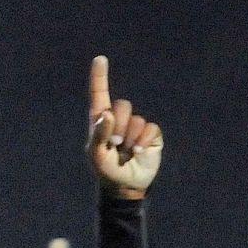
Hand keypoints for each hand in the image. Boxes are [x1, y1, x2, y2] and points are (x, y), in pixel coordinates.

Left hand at [87, 55, 162, 198]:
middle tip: (115, 145)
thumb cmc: (106, 171)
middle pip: (122, 106)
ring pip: (136, 120)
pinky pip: (150, 129)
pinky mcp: (151, 134)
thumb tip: (107, 114)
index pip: (100, 95)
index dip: (100, 77)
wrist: (125, 187)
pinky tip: (138, 153)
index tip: (100, 59)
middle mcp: (119, 119)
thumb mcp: (96, 156)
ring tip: (126, 152)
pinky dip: (143, 143)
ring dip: (130, 139)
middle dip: (118, 127)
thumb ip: (98, 134)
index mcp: (101, 121)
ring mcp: (136, 126)